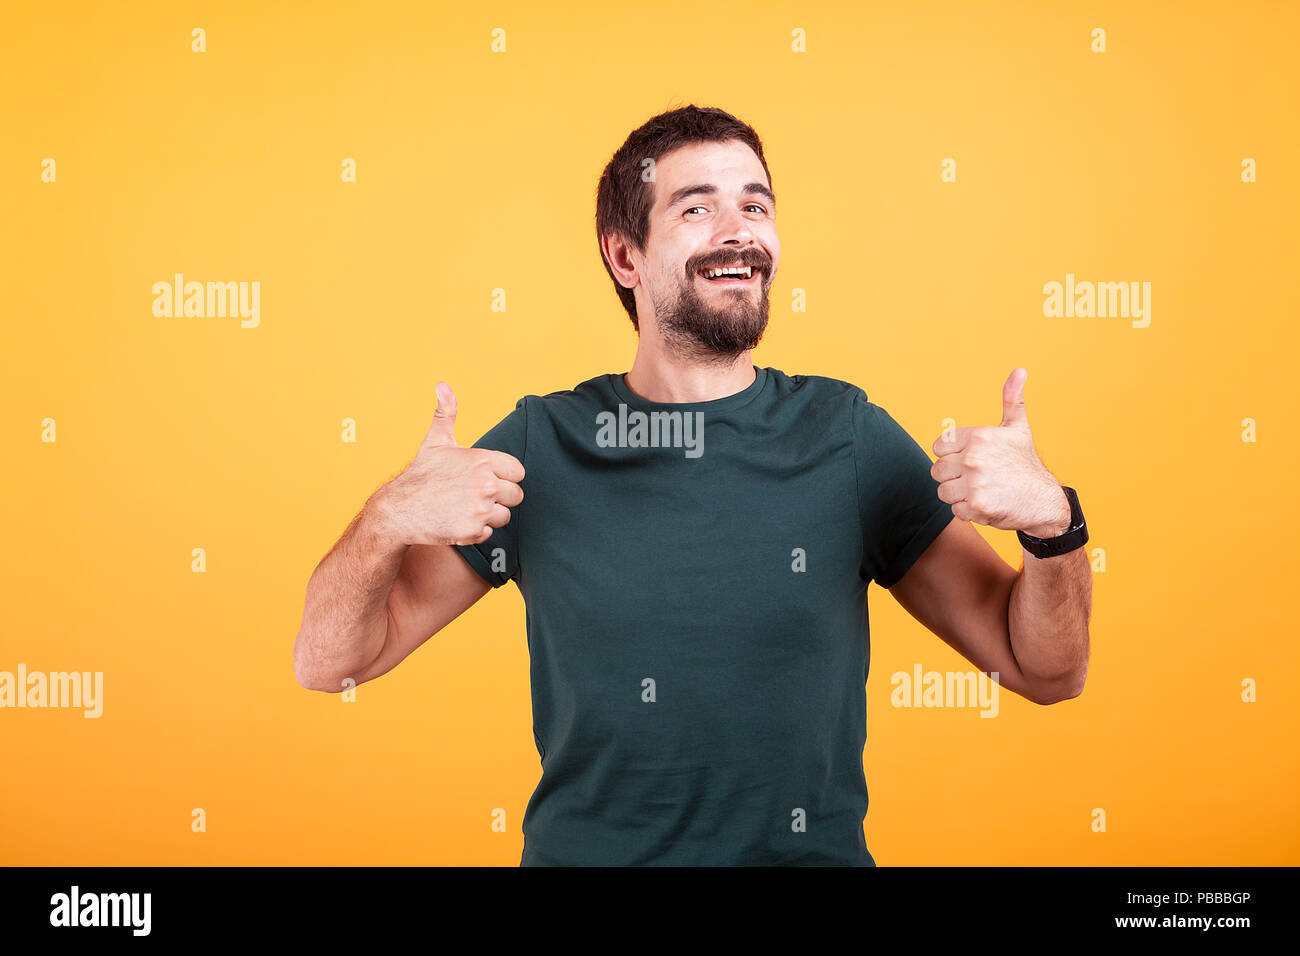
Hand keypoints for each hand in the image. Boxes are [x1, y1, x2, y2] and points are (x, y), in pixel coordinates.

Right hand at [376, 383, 524, 546]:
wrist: (399, 510)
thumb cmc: (419, 475)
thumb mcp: (435, 441)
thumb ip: (446, 413)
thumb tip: (442, 386)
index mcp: (482, 461)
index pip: (518, 472)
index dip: (504, 476)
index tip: (486, 478)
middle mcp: (486, 484)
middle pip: (516, 495)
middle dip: (499, 497)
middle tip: (474, 495)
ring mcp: (480, 509)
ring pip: (505, 515)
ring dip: (489, 515)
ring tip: (465, 508)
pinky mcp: (474, 531)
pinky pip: (490, 533)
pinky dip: (477, 531)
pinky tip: (458, 520)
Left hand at [930, 368, 1069, 536]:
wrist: (1045, 501)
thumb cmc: (1026, 463)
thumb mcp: (1018, 428)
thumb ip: (1012, 400)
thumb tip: (1019, 370)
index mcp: (979, 436)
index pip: (938, 447)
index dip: (951, 455)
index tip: (969, 460)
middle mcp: (974, 457)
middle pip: (937, 470)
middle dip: (954, 476)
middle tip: (978, 478)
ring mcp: (975, 483)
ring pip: (943, 491)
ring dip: (959, 495)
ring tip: (982, 490)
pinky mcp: (977, 507)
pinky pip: (954, 509)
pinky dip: (968, 511)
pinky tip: (986, 504)